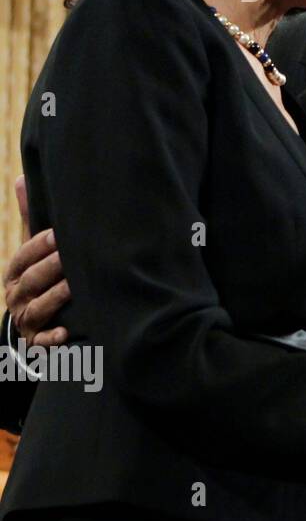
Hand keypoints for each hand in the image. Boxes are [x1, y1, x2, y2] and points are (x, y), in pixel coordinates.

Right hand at [2, 176, 69, 348]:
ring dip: (55, 297)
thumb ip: (29, 218)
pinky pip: (41, 341)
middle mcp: (16, 295)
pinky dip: (52, 337)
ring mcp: (25, 319)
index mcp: (15, 272)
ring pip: (37, 307)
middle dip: (52, 267)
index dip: (40, 245)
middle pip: (32, 280)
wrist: (36, 319)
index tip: (61, 234)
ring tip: (75, 287)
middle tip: (73, 257)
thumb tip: (22, 178)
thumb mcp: (33, 249)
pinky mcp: (36, 341)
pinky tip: (66, 332)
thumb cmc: (40, 275)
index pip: (23, 256)